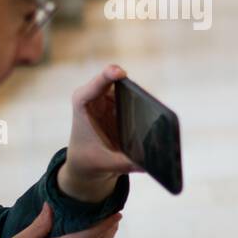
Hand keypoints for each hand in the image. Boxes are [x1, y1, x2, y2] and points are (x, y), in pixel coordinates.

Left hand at [57, 65, 140, 202]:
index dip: (106, 76)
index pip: (93, 87)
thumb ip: (126, 163)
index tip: (119, 72)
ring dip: (141, 98)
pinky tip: (153, 115)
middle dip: (131, 87)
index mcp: (84, 105)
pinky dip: (145, 105)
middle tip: (146, 97)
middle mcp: (96, 97)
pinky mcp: (121, 104)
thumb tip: (148, 164)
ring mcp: (109, 99)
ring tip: (151, 111)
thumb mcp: (107, 163)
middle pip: (116, 83)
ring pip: (129, 90)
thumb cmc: (90, 160)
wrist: (87, 162)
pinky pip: (136, 97)